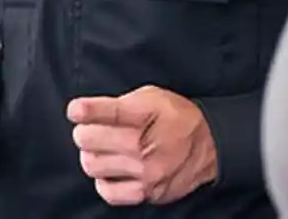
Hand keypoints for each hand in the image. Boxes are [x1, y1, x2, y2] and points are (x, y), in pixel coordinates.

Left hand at [67, 85, 217, 205]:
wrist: (211, 144)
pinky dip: (104, 181)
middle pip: (87, 139)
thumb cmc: (177, 117)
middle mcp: (143, 144)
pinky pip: (108, 192)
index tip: (75, 111)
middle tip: (93, 131)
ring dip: (92, 155)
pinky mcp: (149, 192)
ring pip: (92, 165)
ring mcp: (145, 171)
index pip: (104, 112)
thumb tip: (86, 113)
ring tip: (102, 150)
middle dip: (85, 132)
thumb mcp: (150, 96)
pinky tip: (111, 170)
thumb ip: (118, 103)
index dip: (82, 110)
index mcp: (143, 114)